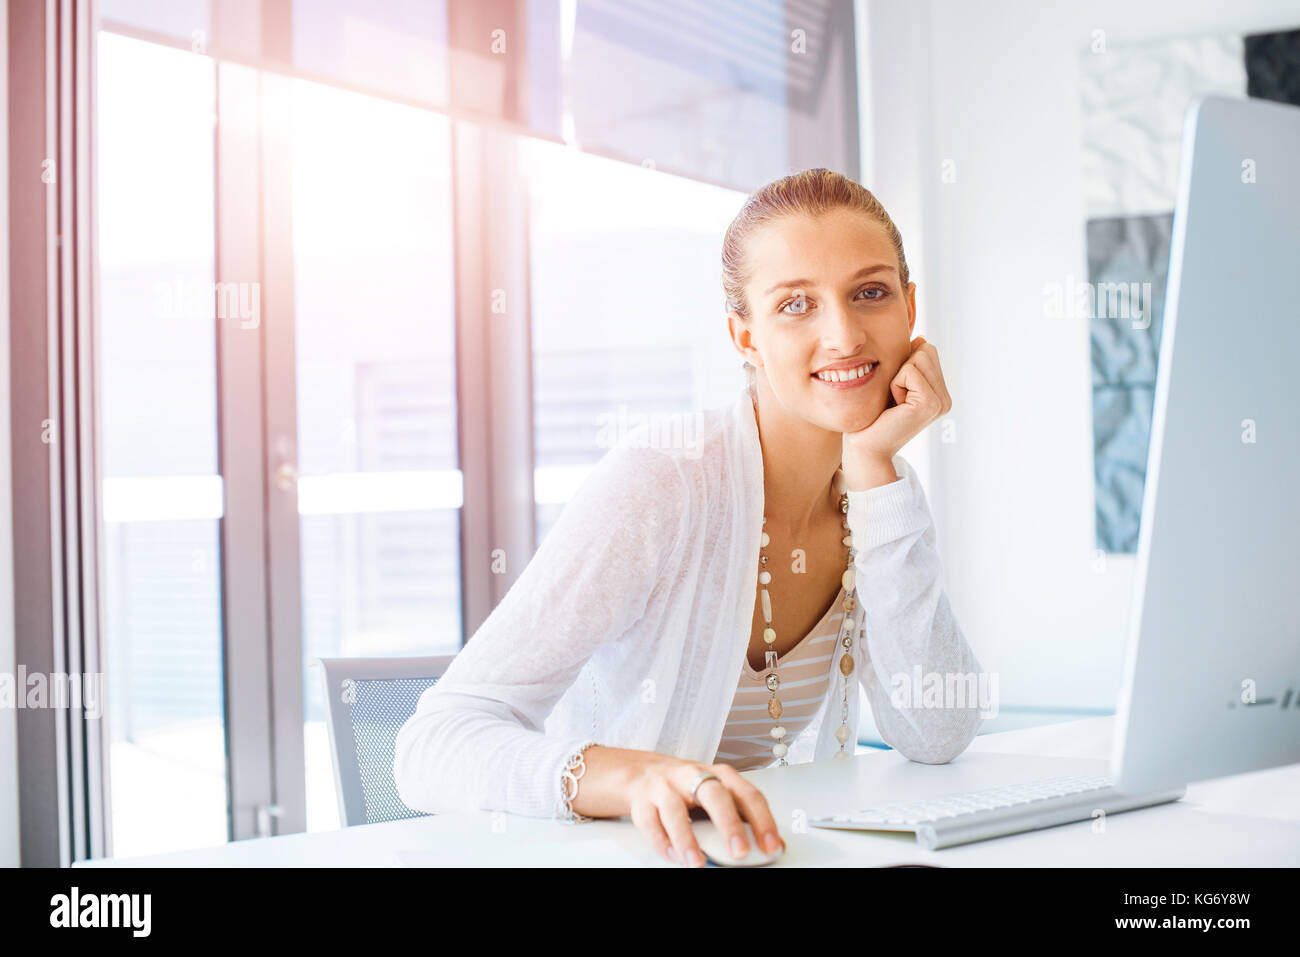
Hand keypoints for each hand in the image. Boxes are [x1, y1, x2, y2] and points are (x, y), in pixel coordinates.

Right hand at [627, 755, 784, 866]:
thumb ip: (743, 816)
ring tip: (697, 863)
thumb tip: (776, 844)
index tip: (771, 845)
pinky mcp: (642, 801)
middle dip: (729, 824)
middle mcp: (692, 776)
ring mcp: (665, 787)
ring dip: (686, 839)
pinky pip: (650, 822)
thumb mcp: (718, 794)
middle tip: (740, 852)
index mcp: (719, 775)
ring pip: (674, 810)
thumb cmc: (687, 786)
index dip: (762, 820)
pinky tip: (673, 856)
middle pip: (713, 795)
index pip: (747, 794)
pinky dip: (661, 842)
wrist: (642, 772)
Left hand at [842, 336, 951, 477]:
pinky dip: (896, 384)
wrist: (865, 446)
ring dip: (898, 376)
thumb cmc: (874, 415)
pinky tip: (895, 406)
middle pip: (927, 350)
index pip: (928, 350)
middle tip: (895, 397)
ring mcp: (940, 402)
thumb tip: (922, 339)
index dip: (904, 364)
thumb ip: (910, 362)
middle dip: (903, 367)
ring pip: (919, 357)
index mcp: (940, 393)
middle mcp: (945, 399)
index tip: (897, 392)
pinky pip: (910, 371)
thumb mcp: (894, 382)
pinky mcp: (930, 404)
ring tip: (895, 402)